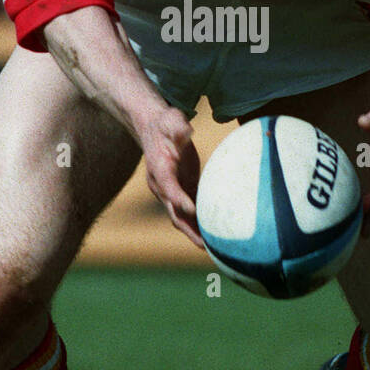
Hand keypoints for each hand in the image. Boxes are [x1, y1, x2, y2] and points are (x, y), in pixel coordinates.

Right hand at [139, 107, 202, 246]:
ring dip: (194, 232)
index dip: (179, 199)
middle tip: (204, 245)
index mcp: (160, 169)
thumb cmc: (165, 123)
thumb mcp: (171, 120)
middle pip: (173, 212)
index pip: (169, 187)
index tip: (192, 210)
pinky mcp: (180, 190)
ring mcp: (170, 191)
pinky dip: (198, 223)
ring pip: (181, 216)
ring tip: (212, 249)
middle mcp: (162, 185)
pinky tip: (215, 234)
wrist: (154, 127)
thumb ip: (178, 127)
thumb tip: (187, 130)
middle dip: (188, 229)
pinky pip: (189, 211)